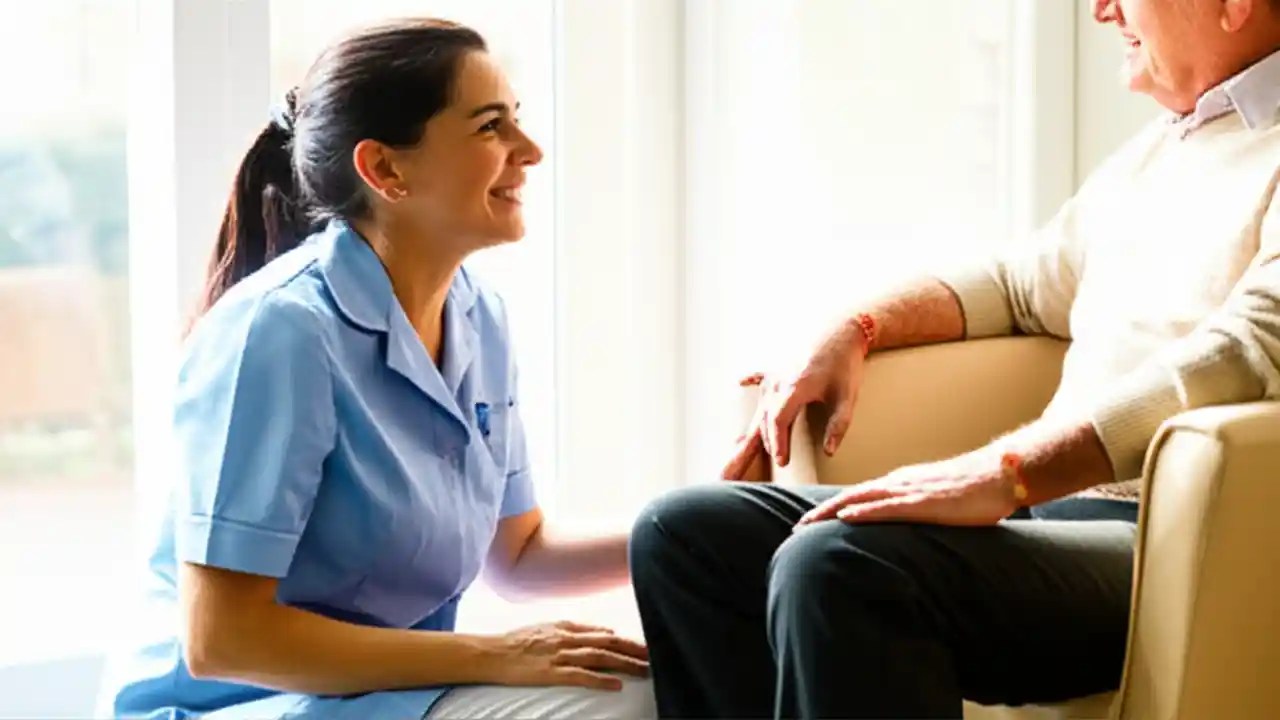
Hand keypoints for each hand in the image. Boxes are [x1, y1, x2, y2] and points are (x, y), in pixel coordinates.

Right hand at [491, 620, 648, 690]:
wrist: (490, 652)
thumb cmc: (515, 642)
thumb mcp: (545, 628)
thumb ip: (571, 629)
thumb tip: (599, 632)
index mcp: (565, 627)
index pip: (602, 632)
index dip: (625, 640)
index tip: (643, 645)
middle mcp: (566, 638)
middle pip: (607, 643)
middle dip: (633, 649)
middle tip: (654, 655)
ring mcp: (558, 655)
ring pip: (599, 657)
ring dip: (624, 663)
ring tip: (644, 670)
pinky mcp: (550, 672)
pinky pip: (580, 676)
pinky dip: (600, 679)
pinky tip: (616, 684)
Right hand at [722, 319, 868, 478]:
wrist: (840, 328)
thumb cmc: (844, 362)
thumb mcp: (847, 397)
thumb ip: (839, 426)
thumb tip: (830, 451)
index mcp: (795, 389)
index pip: (780, 423)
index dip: (779, 444)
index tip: (782, 462)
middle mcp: (778, 382)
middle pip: (763, 420)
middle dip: (756, 446)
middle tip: (756, 465)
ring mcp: (774, 373)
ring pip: (760, 407)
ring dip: (754, 429)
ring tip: (745, 447)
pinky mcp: (777, 366)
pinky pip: (760, 378)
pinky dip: (751, 382)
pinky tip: (741, 382)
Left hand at [795, 454, 1016, 527]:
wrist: (999, 474)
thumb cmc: (974, 490)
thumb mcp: (937, 500)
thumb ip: (918, 509)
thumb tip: (904, 525)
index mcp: (901, 483)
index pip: (859, 495)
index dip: (833, 507)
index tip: (812, 520)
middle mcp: (898, 483)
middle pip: (851, 495)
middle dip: (822, 511)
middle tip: (797, 526)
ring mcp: (909, 491)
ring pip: (861, 499)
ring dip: (831, 512)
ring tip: (807, 524)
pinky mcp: (923, 502)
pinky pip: (887, 507)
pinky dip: (863, 512)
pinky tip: (845, 518)